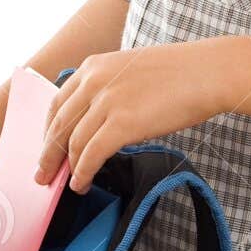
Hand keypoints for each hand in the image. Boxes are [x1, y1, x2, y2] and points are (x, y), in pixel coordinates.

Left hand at [33, 42, 225, 192]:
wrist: (208, 72)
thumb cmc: (179, 74)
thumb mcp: (129, 70)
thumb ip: (106, 88)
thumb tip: (94, 121)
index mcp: (93, 66)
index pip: (57, 103)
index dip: (48, 130)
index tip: (47, 148)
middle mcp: (93, 81)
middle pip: (58, 125)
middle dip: (47, 154)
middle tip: (42, 175)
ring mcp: (106, 102)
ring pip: (72, 143)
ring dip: (65, 169)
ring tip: (66, 184)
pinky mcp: (122, 123)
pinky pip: (90, 155)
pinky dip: (82, 174)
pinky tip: (82, 184)